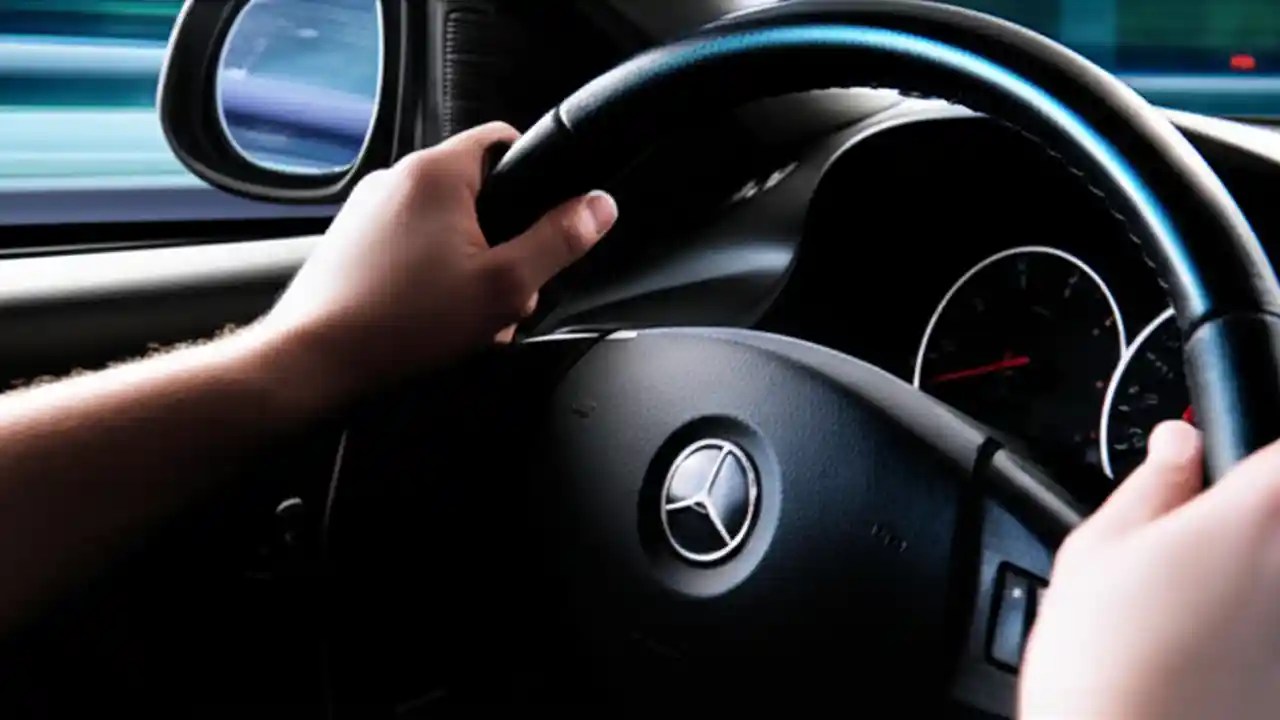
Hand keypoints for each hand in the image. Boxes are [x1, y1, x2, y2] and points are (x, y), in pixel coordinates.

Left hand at [258, 122, 617, 403]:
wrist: (315, 360)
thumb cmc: (401, 323)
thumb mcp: (504, 285)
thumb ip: (559, 241)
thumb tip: (599, 206)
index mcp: (437, 172)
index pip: (505, 139)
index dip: (537, 177)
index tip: (546, 220)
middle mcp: (398, 179)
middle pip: (478, 193)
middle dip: (503, 243)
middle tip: (505, 291)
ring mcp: (369, 209)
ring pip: (445, 226)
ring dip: (469, 267)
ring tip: (466, 315)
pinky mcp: (353, 242)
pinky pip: (411, 246)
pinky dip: (431, 276)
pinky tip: (433, 318)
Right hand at [1020, 421, 1279, 718]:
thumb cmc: (1102, 659)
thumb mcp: (1097, 547)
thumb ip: (1153, 484)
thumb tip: (1179, 443)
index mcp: (1248, 521)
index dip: (1255, 450)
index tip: (1235, 459)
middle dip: (1254, 514)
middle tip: (1204, 531)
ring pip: (1276, 572)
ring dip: (1249, 574)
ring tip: (1193, 600)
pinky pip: (1272, 626)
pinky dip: (1251, 625)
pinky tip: (1204, 646)